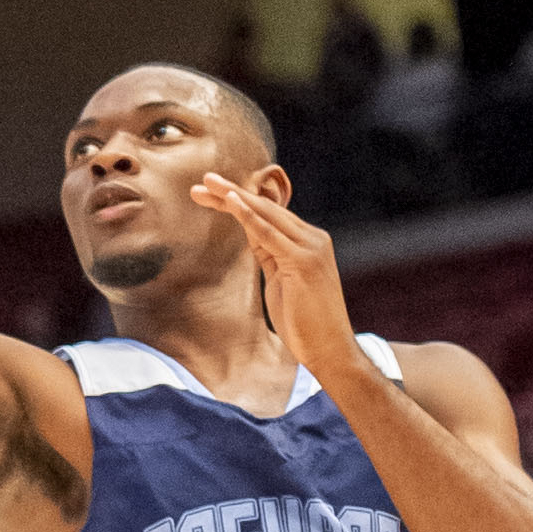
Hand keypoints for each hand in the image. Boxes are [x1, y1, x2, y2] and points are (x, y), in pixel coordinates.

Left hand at [189, 172, 360, 381]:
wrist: (329, 350)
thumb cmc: (305, 324)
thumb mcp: (281, 281)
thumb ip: (270, 254)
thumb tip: (251, 231)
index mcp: (308, 242)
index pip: (269, 215)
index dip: (239, 202)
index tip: (211, 194)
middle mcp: (313, 238)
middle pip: (265, 208)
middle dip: (231, 194)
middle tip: (203, 181)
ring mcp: (311, 248)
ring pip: (265, 214)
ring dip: (233, 197)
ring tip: (207, 184)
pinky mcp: (303, 261)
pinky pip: (269, 233)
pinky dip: (249, 215)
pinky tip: (231, 201)